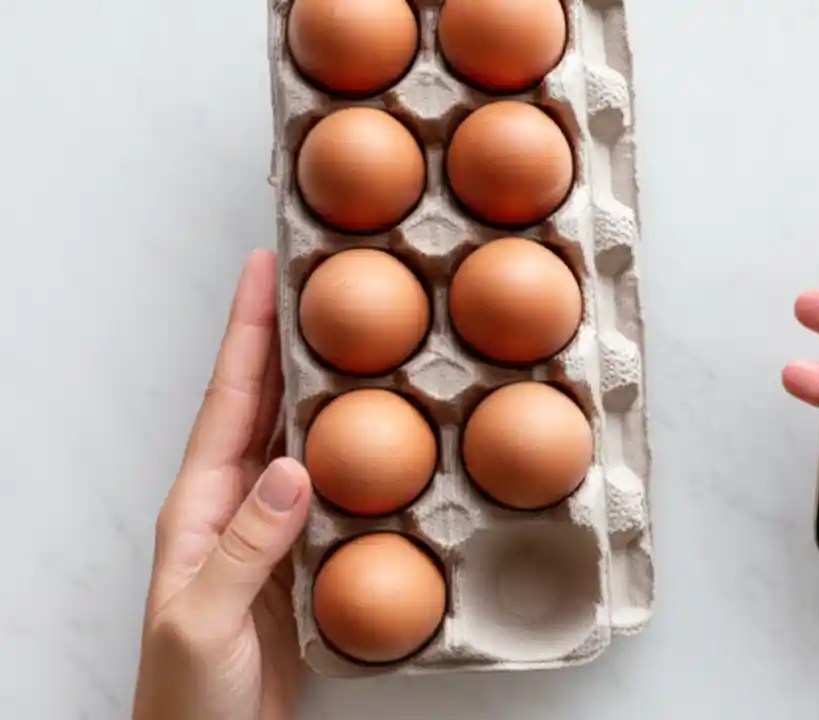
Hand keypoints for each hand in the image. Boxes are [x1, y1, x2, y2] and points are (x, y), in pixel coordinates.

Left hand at [133, 250, 312, 719]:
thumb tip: (294, 470)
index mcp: (199, 508)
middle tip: (321, 281)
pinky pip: (333, 489)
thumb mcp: (204, 622)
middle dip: (287, 336)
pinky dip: (356, 451)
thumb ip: (245, 548)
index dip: (246, 333)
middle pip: (263, 403)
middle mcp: (234, 506)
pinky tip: (383, 436)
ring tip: (358, 336)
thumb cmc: (187, 697)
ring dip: (324, 385)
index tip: (265, 271)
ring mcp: (268, 530)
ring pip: (300, 438)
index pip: (228, 402)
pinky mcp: (301, 559)